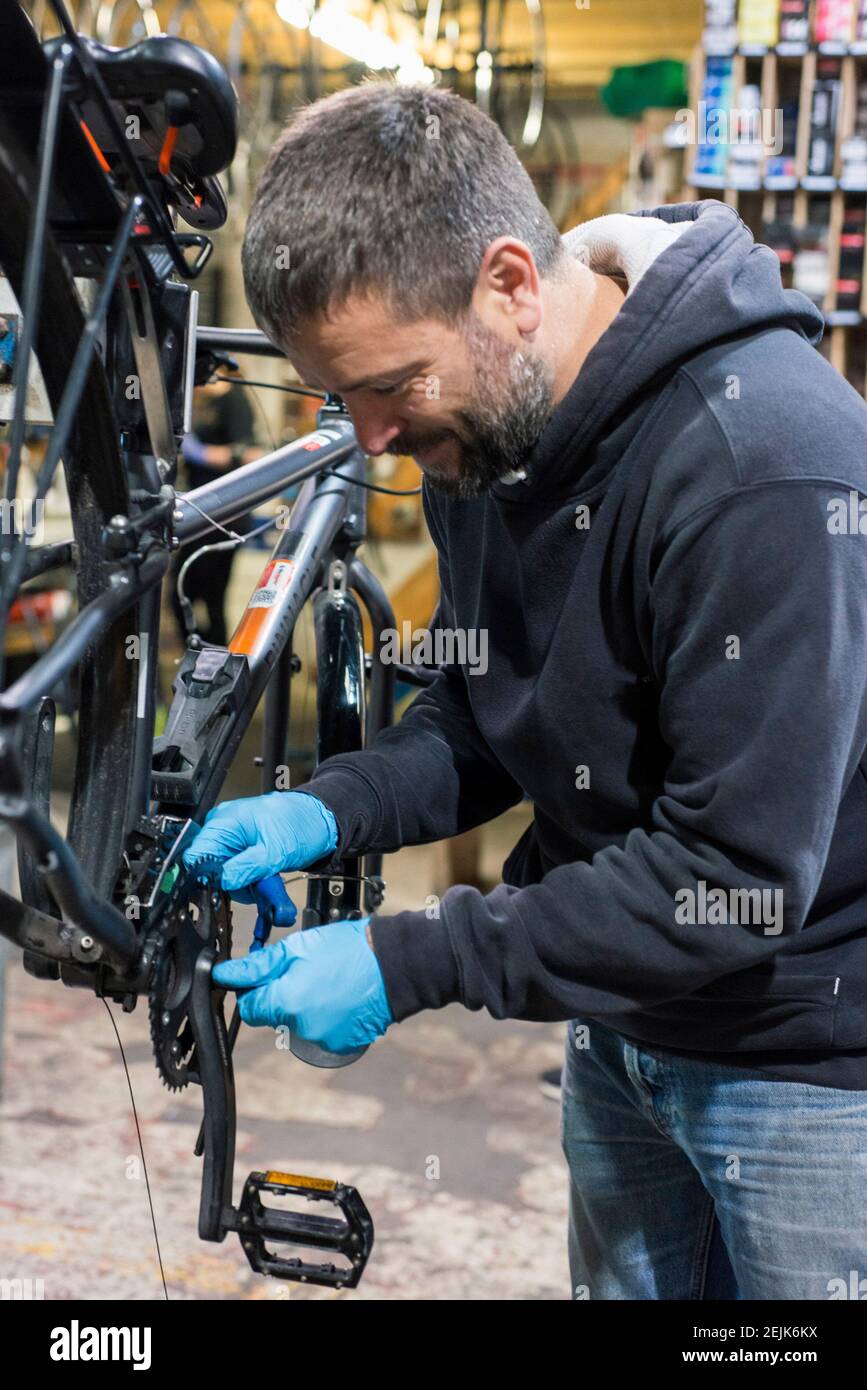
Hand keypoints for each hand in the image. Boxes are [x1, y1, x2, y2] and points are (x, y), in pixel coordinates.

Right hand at [182, 790, 336, 901]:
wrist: (320, 821)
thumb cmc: (301, 825)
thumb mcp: (274, 852)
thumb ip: (246, 868)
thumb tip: (223, 881)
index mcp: (224, 821)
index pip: (196, 854)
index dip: (206, 875)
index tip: (225, 887)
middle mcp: (223, 827)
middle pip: (208, 866)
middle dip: (230, 882)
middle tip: (254, 886)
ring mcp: (231, 836)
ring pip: (222, 871)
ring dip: (242, 883)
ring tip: (264, 880)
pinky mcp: (241, 846)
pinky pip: (234, 867)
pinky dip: (247, 877)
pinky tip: (263, 877)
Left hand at [212, 918, 392, 1053]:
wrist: (396, 963)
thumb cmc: (348, 949)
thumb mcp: (298, 946)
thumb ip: (258, 965)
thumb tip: (225, 974)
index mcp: (286, 1001)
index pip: (249, 1008)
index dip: (254, 991)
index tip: (268, 977)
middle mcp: (301, 1026)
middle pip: (275, 1016)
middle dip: (283, 996)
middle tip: (306, 972)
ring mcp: (323, 1038)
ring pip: (298, 1024)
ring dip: (305, 1007)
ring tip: (328, 982)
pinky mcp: (342, 1045)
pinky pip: (322, 1032)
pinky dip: (326, 1018)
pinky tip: (341, 997)